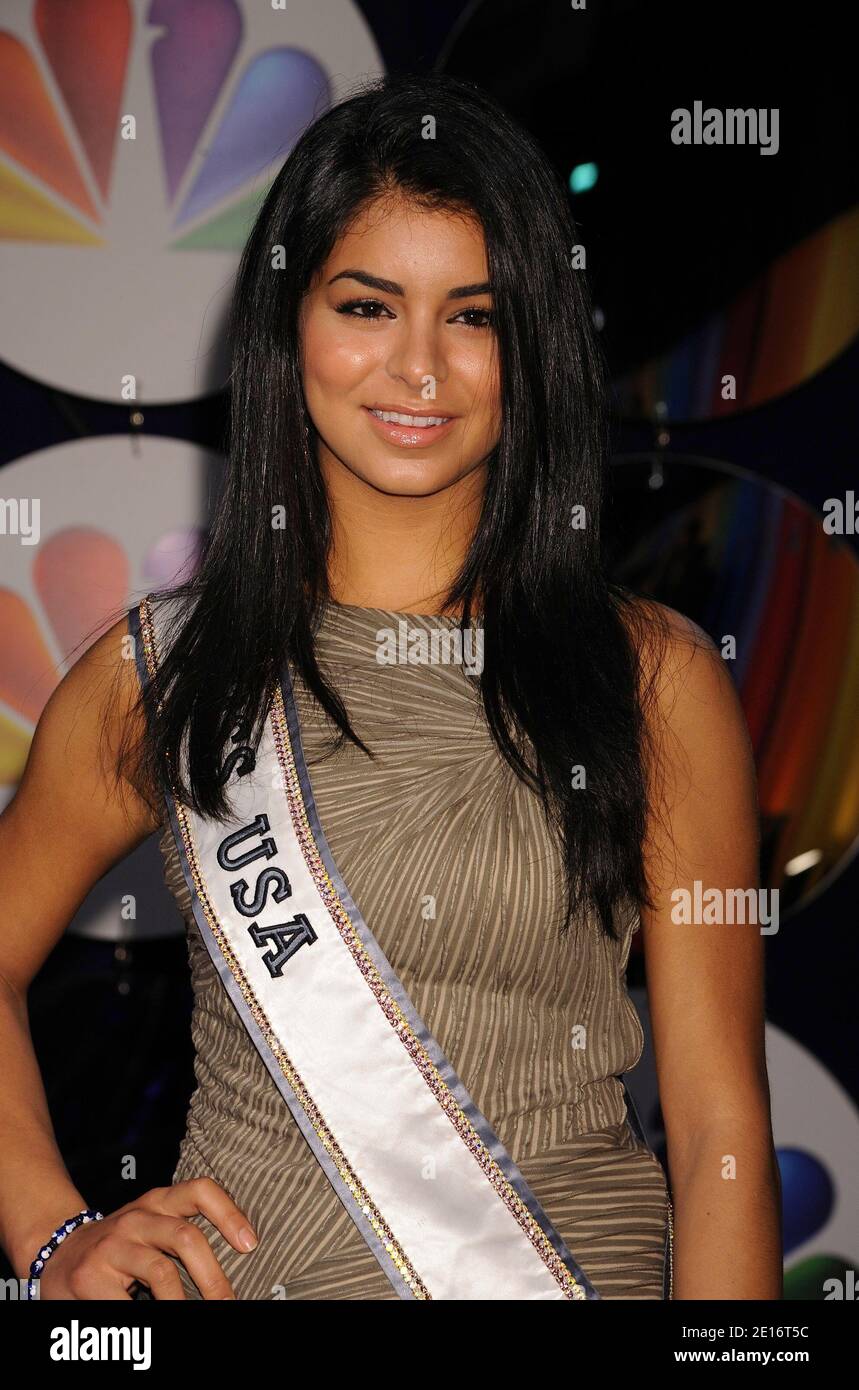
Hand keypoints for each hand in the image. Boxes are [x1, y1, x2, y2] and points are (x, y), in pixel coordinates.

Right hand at [33, 1179, 256, 1299]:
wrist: (59, 1252)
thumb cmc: (121, 1245)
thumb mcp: (153, 1228)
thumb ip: (184, 1236)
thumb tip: (233, 1267)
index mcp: (159, 1202)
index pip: (200, 1191)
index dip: (229, 1214)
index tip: (250, 1244)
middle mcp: (138, 1217)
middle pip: (186, 1237)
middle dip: (213, 1277)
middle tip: (228, 1303)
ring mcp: (114, 1245)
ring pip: (161, 1272)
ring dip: (183, 1304)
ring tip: (192, 1319)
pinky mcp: (91, 1275)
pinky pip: (128, 1303)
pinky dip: (148, 1318)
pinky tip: (151, 1327)